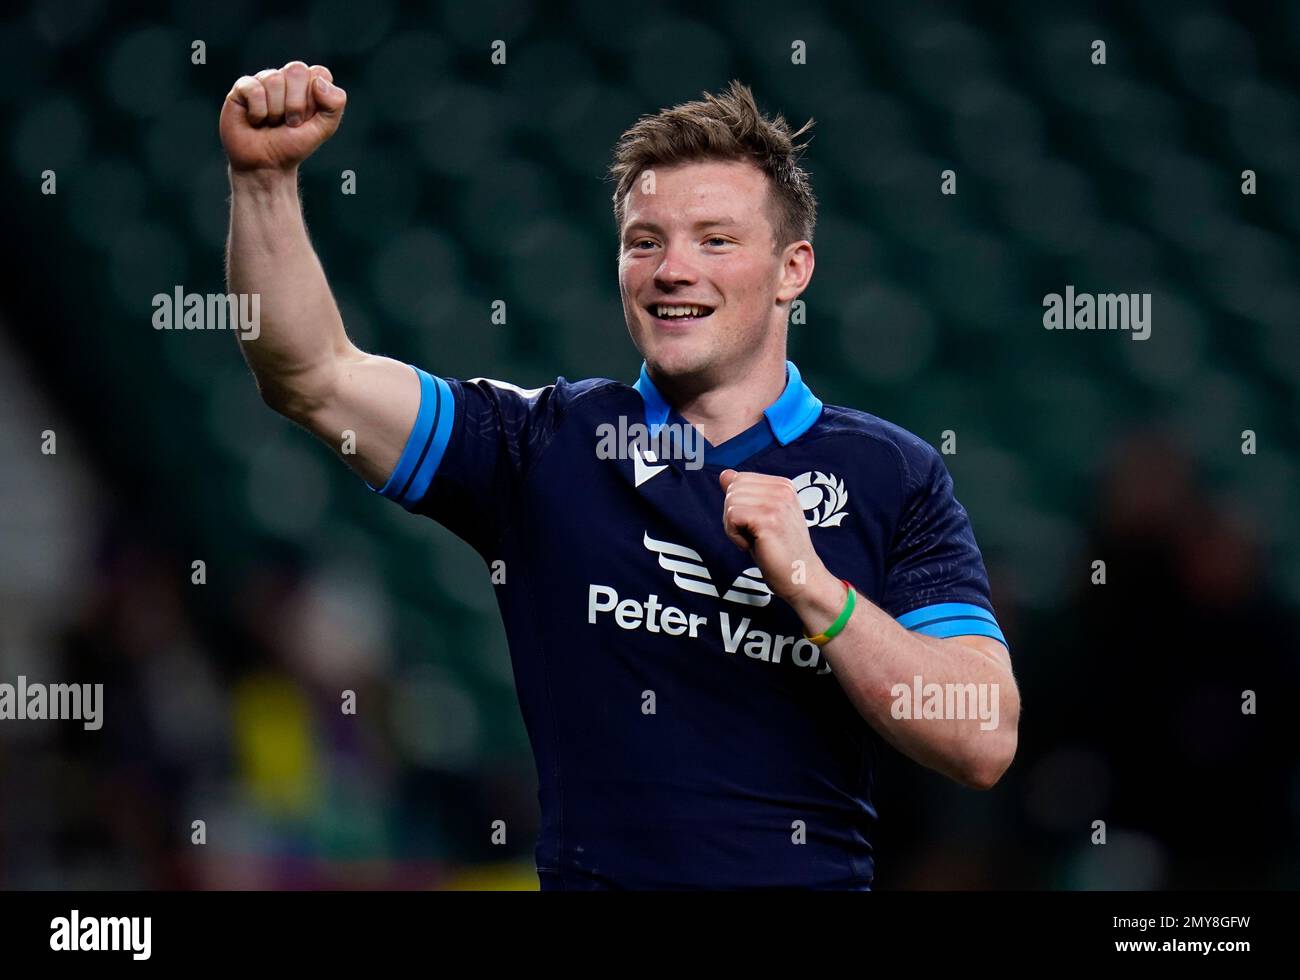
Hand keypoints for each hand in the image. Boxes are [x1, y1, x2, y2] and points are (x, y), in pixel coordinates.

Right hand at [220, 61, 346, 172]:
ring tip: (272, 123)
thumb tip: (318, 82)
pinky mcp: (242, 87)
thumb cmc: (293, 146)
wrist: (266, 165)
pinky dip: (258, 112)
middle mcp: (286, 78)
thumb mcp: (323, 129)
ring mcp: (264, 80)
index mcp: (308, 84)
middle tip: (291, 122)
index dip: (315, 99)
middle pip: (297, 70)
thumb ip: (334, 105)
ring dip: (276, 111)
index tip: (308, 118)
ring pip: (274, 79)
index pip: (319, 73)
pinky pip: (254, 89)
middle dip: (296, 104)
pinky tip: (255, 120)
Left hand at [719, 468, 833, 602]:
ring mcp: (777, 503)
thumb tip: (724, 474)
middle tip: (751, 535)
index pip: (739, 480)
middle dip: (732, 515)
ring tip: (753, 540)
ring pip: (730, 502)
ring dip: (733, 527)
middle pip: (732, 489)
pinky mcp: (769, 519)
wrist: (801, 577)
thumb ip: (745, 494)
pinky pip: (731, 517)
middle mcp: (782, 489)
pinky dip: (733, 535)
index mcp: (783, 485)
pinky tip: (750, 545)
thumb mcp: (761, 517)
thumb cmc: (780, 551)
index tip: (754, 525)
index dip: (738, 505)